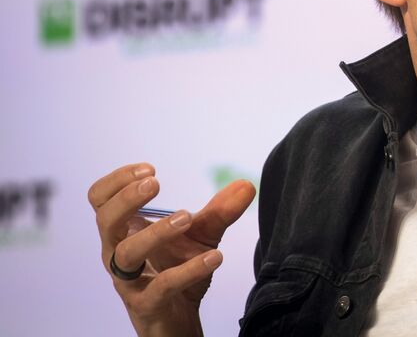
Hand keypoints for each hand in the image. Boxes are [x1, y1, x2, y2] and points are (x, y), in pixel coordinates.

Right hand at [88, 163, 255, 336]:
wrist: (178, 318)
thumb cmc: (177, 268)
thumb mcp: (201, 235)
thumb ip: (220, 211)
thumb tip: (246, 185)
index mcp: (124, 230)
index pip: (99, 199)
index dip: (117, 180)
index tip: (150, 169)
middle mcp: (118, 253)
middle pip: (105, 221)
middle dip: (125, 200)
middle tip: (154, 184)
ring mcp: (129, 281)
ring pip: (126, 254)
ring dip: (156, 232)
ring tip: (186, 217)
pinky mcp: (147, 305)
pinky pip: (161, 287)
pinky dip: (188, 270)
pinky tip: (215, 257)